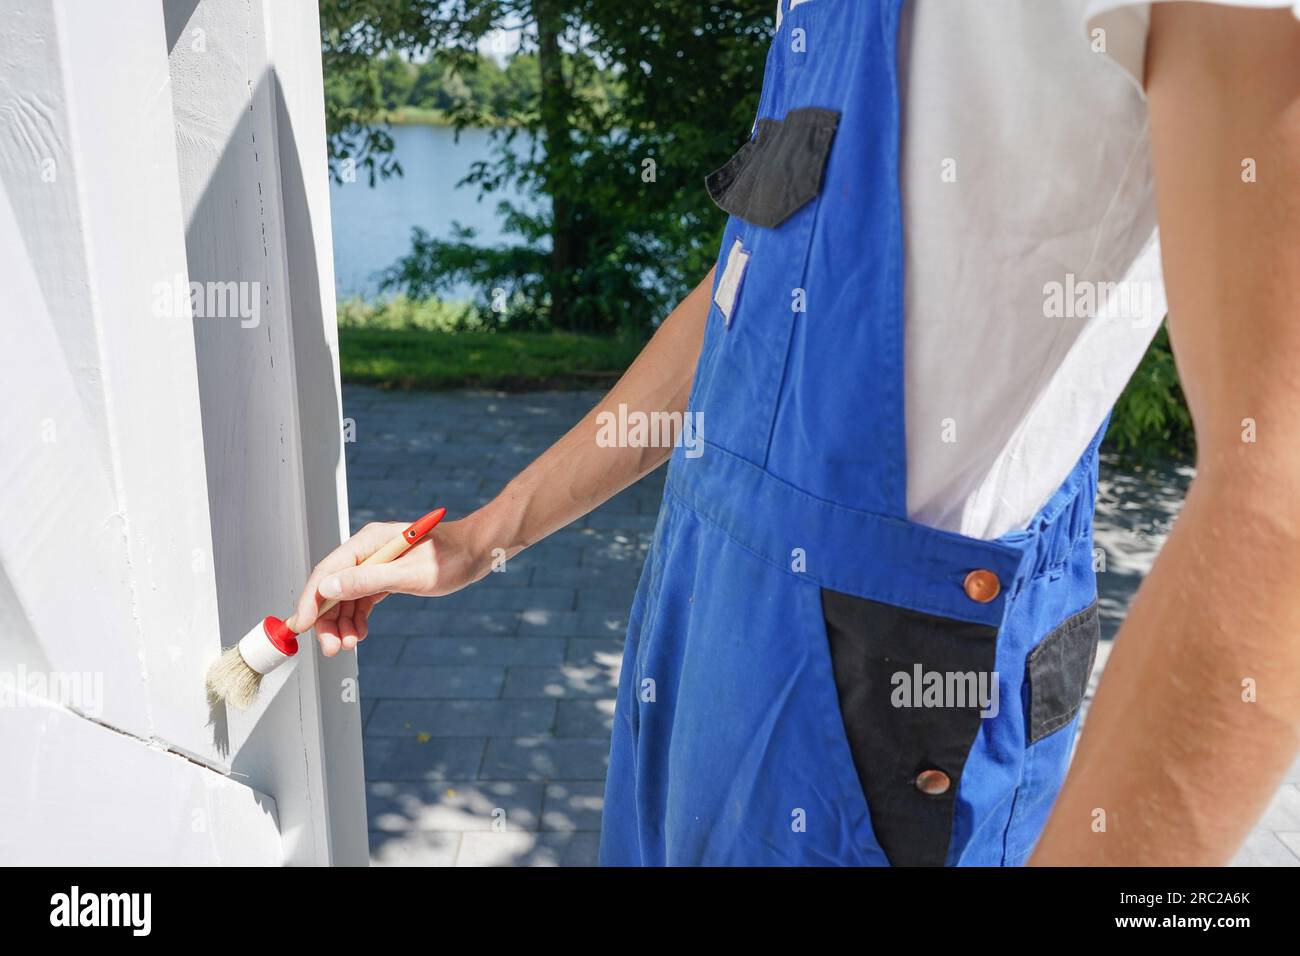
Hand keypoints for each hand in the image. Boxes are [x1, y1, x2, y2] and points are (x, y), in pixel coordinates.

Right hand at [291, 516, 488, 655]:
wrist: (476, 552)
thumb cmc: (451, 557)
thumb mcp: (410, 574)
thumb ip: (368, 581)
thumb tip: (327, 588)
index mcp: (368, 542)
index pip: (327, 572)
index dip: (311, 600)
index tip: (302, 625)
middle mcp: (367, 551)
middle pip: (332, 587)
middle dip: (327, 619)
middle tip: (331, 648)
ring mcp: (375, 563)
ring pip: (345, 597)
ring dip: (342, 623)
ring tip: (348, 646)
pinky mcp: (385, 576)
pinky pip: (362, 599)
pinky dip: (358, 618)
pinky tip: (360, 634)